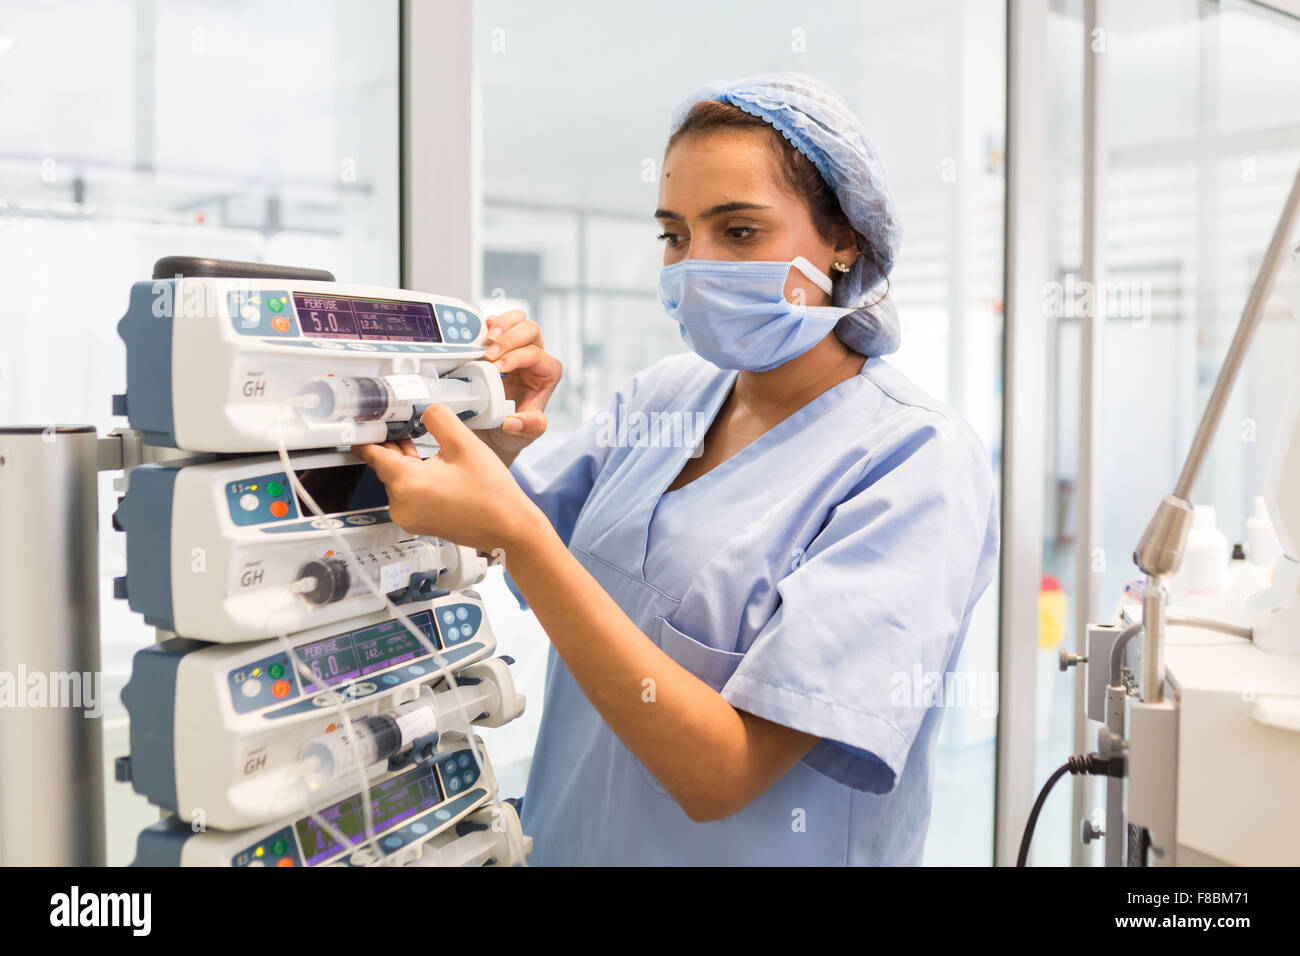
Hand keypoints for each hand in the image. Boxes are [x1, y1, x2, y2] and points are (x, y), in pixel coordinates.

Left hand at [353, 403, 545, 554]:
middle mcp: (400, 505)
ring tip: (430, 448)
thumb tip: (423, 411)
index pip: (371, 453)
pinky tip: (435, 468)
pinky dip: (416, 478)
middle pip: (385, 465)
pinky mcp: (418, 523)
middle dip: (394, 444)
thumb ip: (438, 419)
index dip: (368, 433)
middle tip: (407, 424)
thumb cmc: (492, 495)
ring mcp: (408, 517)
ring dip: (407, 461)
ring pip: (397, 479)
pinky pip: (408, 494)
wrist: (509, 529)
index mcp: (407, 484)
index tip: (365, 421)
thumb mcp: (465, 444)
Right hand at [478, 310, 560, 465]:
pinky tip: (480, 332)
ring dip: (501, 324)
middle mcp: (534, 357)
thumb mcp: (525, 434)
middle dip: (509, 338)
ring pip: (518, 319)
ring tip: (486, 339)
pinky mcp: (498, 345)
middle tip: (489, 354)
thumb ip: (527, 427)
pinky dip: (488, 323)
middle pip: (531, 330)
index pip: (536, 355)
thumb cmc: (514, 430)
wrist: (493, 430)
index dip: (517, 358)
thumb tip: (513, 420)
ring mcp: (516, 347)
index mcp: (546, 374)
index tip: (497, 368)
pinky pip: (497, 323)